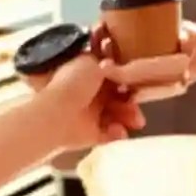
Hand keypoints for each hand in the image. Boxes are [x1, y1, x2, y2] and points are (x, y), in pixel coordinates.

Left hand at [28, 53, 144, 149]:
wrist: (57, 114)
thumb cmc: (73, 83)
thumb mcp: (92, 62)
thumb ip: (108, 64)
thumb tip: (116, 66)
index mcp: (86, 73)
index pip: (111, 75)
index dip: (126, 78)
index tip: (138, 80)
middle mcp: (87, 93)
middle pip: (116, 96)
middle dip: (130, 100)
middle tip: (138, 103)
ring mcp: (89, 114)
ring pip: (116, 114)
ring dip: (128, 116)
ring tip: (136, 121)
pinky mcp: (90, 133)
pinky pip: (109, 133)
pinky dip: (117, 133)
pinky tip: (121, 131)